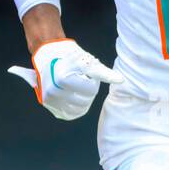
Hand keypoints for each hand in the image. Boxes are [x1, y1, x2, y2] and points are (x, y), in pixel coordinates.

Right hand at [8, 38, 123, 120]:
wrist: (47, 55)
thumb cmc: (69, 55)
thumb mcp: (86, 61)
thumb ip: (104, 73)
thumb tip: (121, 80)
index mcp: (63, 79)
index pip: (91, 89)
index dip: (92, 79)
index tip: (84, 72)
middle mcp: (54, 91)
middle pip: (86, 101)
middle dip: (87, 89)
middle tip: (78, 78)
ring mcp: (50, 100)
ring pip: (79, 109)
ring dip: (82, 99)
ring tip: (74, 85)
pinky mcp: (49, 105)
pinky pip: (69, 114)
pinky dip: (75, 107)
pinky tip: (72, 96)